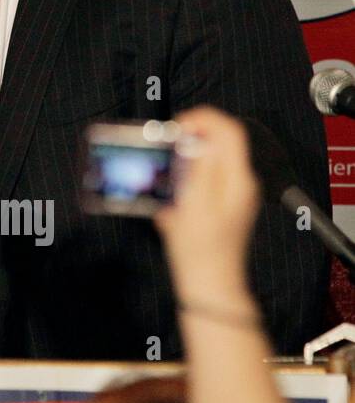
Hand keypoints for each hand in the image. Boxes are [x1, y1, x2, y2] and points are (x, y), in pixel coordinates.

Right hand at [154, 106, 259, 306]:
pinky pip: (203, 174)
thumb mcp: (195, 204)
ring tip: (163, 167)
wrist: (208, 282)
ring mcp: (232, 193)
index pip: (228, 130)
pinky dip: (184, 173)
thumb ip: (199, 168)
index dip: (201, 119)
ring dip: (184, 155)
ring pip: (209, 156)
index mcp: (236, 179)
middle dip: (189, 136)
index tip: (175, 128)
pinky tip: (169, 193)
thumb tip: (199, 139)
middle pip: (219, 140)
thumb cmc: (200, 249)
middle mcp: (239, 182)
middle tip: (164, 145)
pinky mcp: (220, 204)